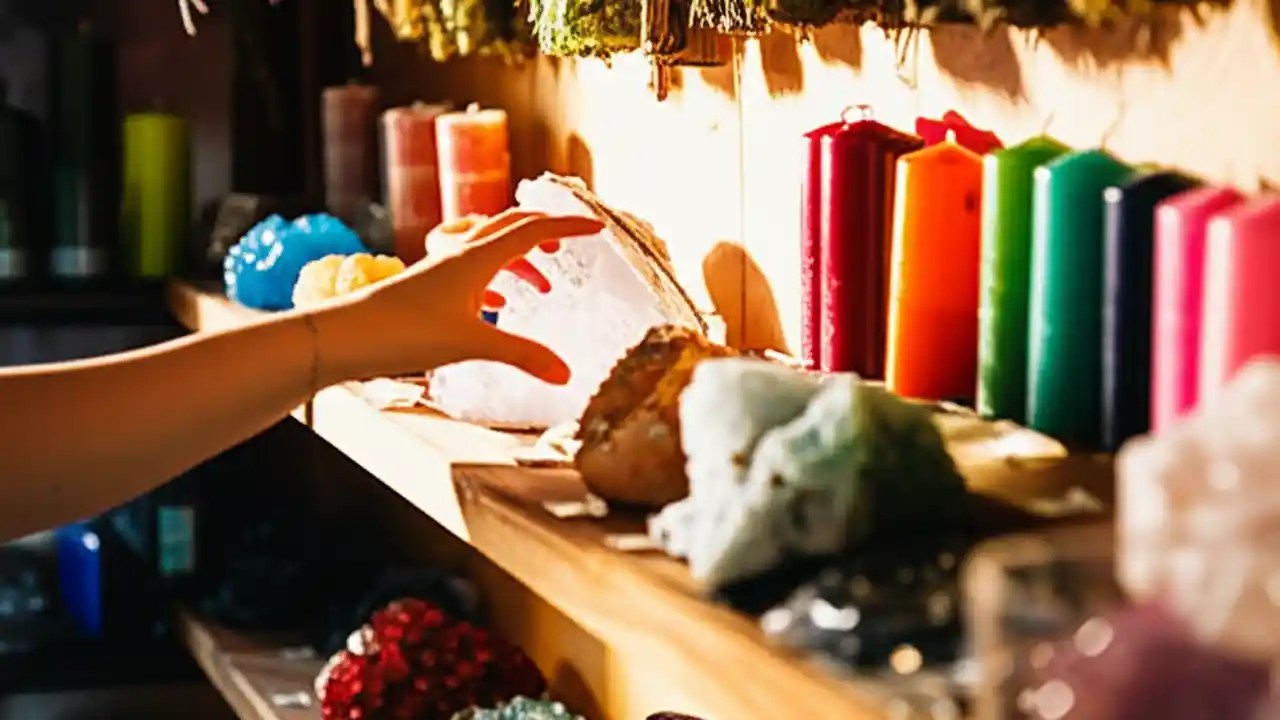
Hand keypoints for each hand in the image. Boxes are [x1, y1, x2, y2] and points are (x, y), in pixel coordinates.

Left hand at [316, 210, 602, 385]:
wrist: (345, 336)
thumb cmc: (404, 332)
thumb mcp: (472, 344)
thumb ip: (523, 355)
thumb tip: (566, 374)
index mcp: (477, 257)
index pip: (532, 231)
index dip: (568, 226)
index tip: (597, 227)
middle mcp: (459, 254)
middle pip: (510, 227)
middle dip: (543, 233)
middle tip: (567, 246)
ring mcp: (440, 268)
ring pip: (487, 246)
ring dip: (517, 258)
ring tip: (538, 286)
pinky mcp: (426, 285)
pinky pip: (467, 267)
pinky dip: (490, 276)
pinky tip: (493, 303)